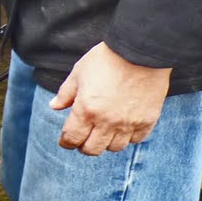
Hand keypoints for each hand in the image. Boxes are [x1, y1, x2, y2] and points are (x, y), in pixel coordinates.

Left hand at [50, 43, 171, 155]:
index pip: (72, 138)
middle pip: (92, 149)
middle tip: (84, 137)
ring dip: (107, 142)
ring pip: (115, 148)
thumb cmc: (106, 59)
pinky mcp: (147, 120)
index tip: (66, 141)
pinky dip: (129, 137)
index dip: (66, 142)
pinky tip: (125, 127)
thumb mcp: (79, 72)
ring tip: (105, 131)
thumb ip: (66, 93)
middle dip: (84, 145)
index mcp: (86, 110)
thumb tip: (54, 106)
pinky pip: (136, 140)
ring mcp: (128, 123)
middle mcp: (106, 121)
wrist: (140, 51)